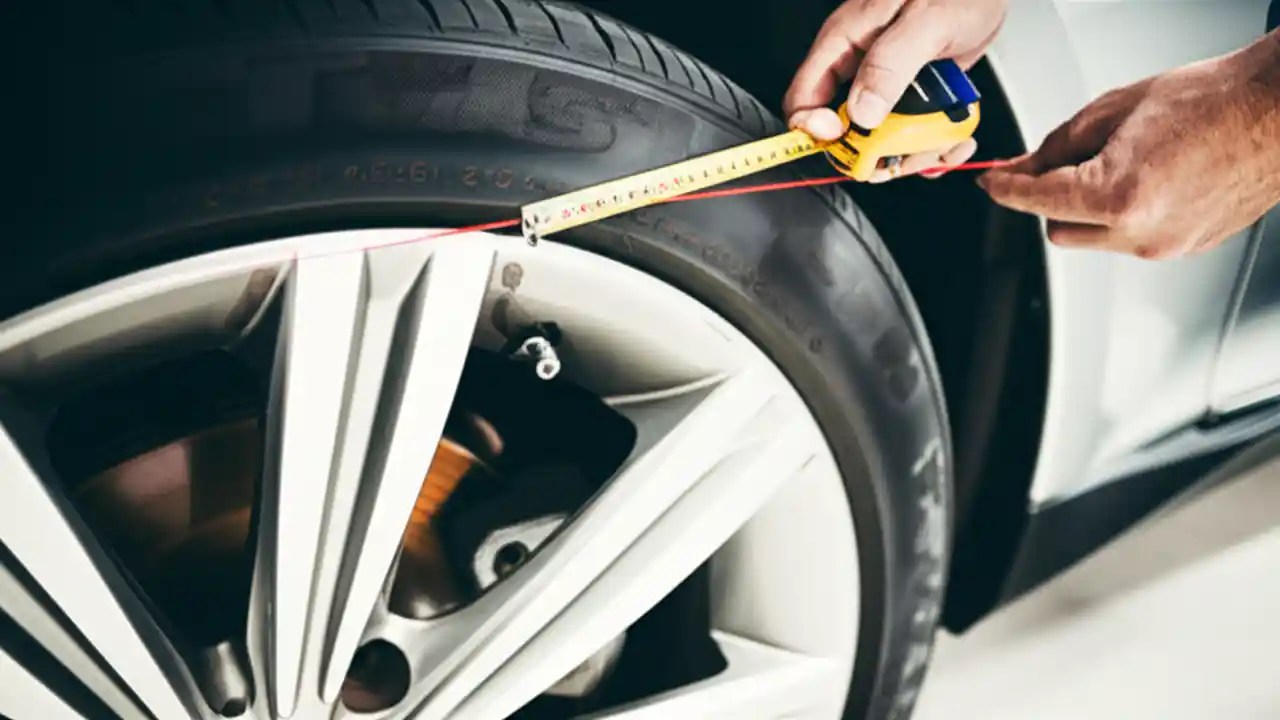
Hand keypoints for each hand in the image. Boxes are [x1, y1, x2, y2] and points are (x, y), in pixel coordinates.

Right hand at [784, 0, 1006, 181]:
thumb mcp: (926, 21)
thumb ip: (890, 64)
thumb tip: (862, 112)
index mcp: (844, 41)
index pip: (805, 98)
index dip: (816, 130)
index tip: (850, 144)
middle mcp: (861, 65)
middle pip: (845, 127)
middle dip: (873, 151)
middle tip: (902, 154)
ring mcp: (888, 82)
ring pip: (881, 136)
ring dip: (911, 151)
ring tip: (942, 143)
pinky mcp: (914, 93)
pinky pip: (912, 131)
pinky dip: (933, 144)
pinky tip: (953, 140)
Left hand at [979, 37, 1279, 258]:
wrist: (1275, 111)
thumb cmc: (1212, 101)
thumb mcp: (1114, 109)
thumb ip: (1059, 144)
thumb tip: (1027, 165)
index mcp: (1118, 198)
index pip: (1036, 201)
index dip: (1006, 189)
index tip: (990, 183)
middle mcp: (1141, 234)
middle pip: (1058, 228)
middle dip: (1052, 197)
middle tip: (1064, 160)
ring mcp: (1165, 247)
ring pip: (1094, 236)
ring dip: (1089, 207)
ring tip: (1126, 160)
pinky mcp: (1184, 249)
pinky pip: (1130, 238)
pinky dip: (1125, 214)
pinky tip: (1151, 177)